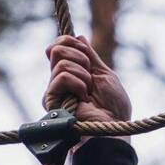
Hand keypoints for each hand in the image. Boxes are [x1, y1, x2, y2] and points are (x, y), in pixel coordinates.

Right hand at [43, 34, 131, 151]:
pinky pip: (61, 75)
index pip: (59, 46)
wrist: (112, 128)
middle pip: (55, 49)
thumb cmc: (114, 107)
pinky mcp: (50, 99)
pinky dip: (78, 83)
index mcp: (73, 73)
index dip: (71, 42)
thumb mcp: (104, 75)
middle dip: (79, 57)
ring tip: (88, 91)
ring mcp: (54, 89)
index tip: (85, 51)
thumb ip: (90, 57)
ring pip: (59, 60)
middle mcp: (60, 80)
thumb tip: (79, 37)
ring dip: (82, 73)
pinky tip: (83, 98)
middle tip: (90, 75)